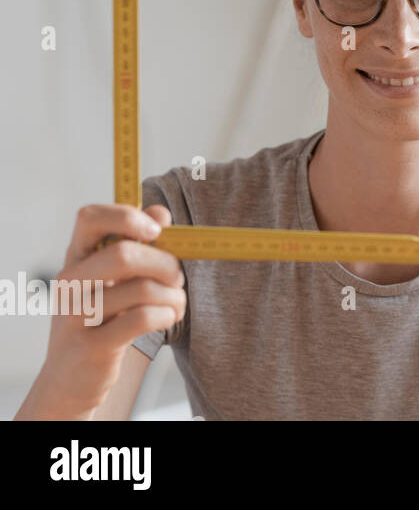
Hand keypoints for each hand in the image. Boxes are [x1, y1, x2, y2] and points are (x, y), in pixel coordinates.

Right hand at [15, 203, 184, 419]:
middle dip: (166, 265)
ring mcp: (75, 315)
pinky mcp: (91, 346)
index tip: (157, 232)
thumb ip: (137, 244)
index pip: (89, 217)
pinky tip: (167, 318)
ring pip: (142, 289)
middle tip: (176, 279)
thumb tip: (159, 212)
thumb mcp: (114, 281)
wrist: (70, 380)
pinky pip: (143, 318)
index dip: (127, 217)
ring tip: (175, 305)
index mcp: (76, 258)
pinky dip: (166, 315)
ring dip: (174, 296)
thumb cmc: (101, 321)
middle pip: (124, 255)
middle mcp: (69, 282)